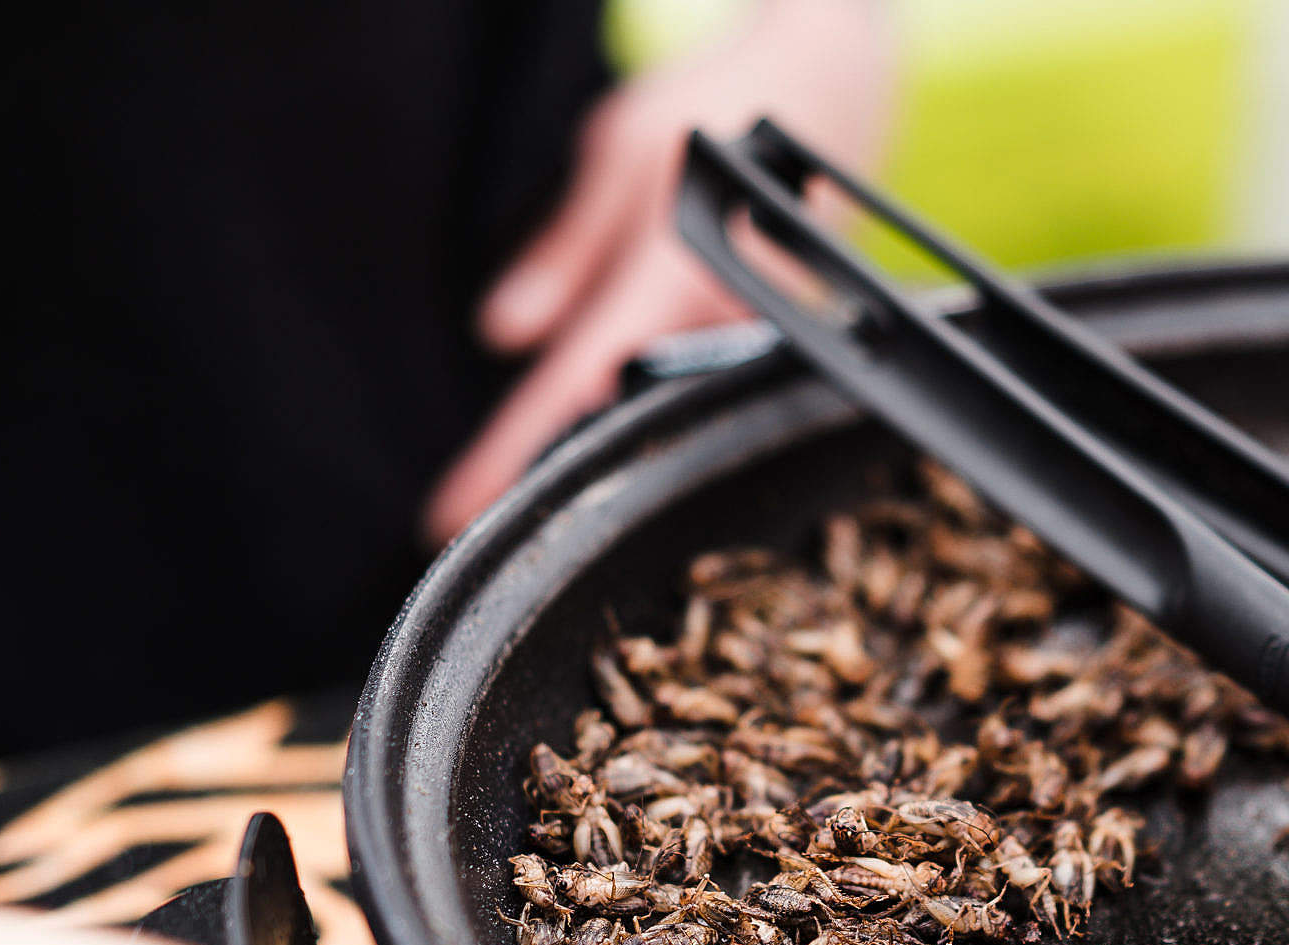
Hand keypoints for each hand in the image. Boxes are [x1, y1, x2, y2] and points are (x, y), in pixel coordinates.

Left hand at [423, 0, 893, 544]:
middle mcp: (715, 322)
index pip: (569, 385)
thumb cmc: (716, 105)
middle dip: (553, 452)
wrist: (832, 87)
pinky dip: (655, 379)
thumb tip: (505, 333)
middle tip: (484, 491)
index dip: (510, 454)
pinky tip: (637, 367)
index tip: (456, 513)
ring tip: (549, 432)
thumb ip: (562, 253)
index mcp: (666, 277)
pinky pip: (696, 377)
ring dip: (607, 410)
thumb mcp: (616, 153)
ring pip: (658, 401)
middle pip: (616, 416)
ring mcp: (750, 339)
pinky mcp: (770, 340)